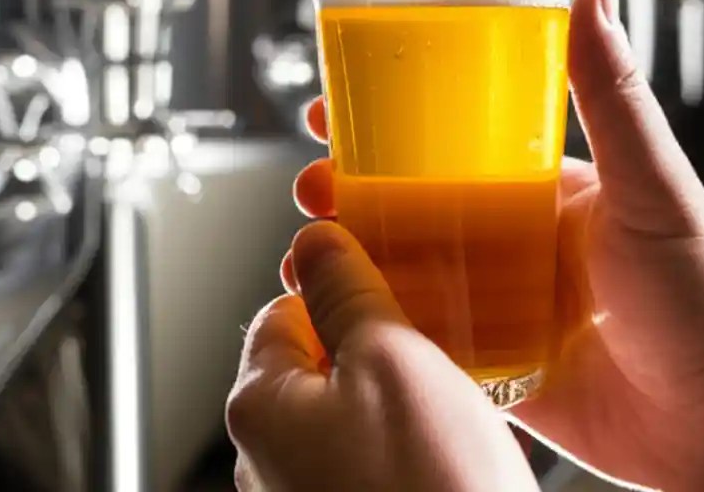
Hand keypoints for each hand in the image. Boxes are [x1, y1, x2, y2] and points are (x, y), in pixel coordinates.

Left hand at [225, 224, 538, 491]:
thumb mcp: (391, 357)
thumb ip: (347, 290)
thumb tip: (317, 239)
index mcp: (259, 405)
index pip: (283, 309)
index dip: (342, 291)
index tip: (387, 286)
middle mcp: (265, 460)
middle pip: (316, 364)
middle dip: (374, 351)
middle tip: (430, 353)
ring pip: (349, 416)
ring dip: (396, 403)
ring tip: (444, 412)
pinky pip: (368, 464)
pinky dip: (404, 450)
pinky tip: (444, 457)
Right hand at [283, 0, 703, 489]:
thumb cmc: (703, 290)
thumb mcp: (648, 179)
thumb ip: (611, 91)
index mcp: (546, 192)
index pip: (450, 144)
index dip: (388, 124)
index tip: (333, 106)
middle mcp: (518, 244)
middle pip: (413, 209)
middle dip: (351, 193)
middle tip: (311, 187)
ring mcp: (503, 307)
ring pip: (407, 276)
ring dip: (352, 260)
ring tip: (305, 254)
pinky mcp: (497, 368)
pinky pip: (423, 344)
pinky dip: (377, 331)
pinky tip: (334, 322)